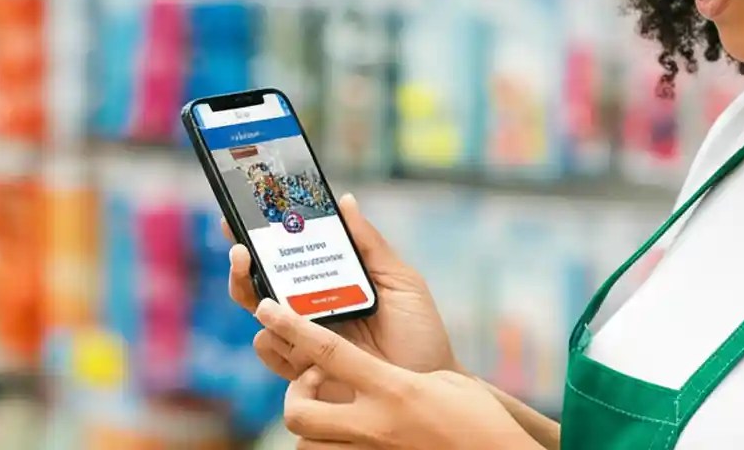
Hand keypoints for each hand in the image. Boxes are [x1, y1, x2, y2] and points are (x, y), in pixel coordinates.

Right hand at [224, 194, 460, 379]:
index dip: (259, 235)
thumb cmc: (419, 332)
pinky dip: (273, 340)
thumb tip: (345, 201)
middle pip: (258, 284)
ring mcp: (303, 340)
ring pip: (258, 317)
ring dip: (254, 301)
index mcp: (327, 284)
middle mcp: (308, 311)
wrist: (430, 384)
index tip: (245, 213)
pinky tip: (294, 334)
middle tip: (241, 249)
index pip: (286, 256)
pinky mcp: (304, 372)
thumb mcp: (399, 281)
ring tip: (269, 296)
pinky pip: (272, 352)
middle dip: (241, 264)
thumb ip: (369, 244)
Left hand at [257, 299, 536, 449]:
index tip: (265, 308)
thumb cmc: (478, 421)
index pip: (329, 353)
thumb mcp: (444, 382)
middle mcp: (373, 425)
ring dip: (311, 427)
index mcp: (394, 388)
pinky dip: (328, 447)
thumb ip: (400, 372)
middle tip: (315, 382)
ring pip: (306, 444)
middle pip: (299, 412)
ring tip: (332, 411)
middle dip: (294, 396)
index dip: (292, 328)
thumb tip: (376, 368)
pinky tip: (348, 437)